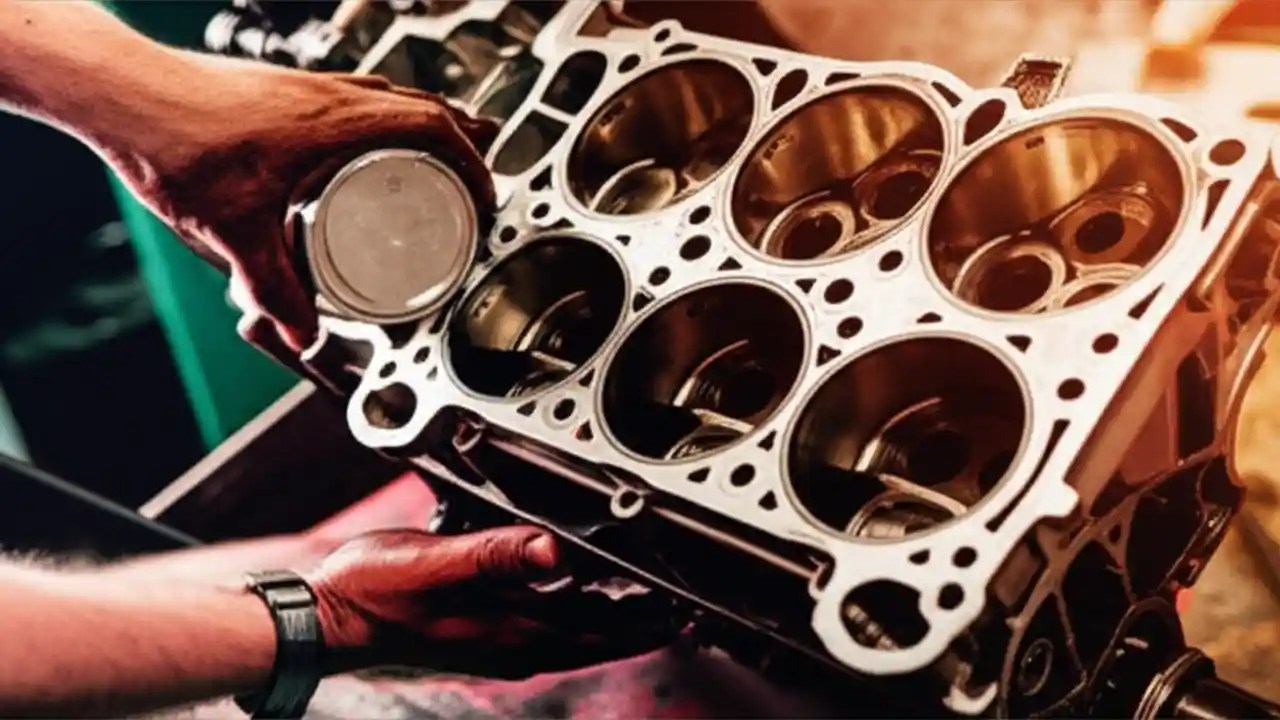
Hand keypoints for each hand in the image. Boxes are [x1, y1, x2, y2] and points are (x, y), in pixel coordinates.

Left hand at [113, 52, 497, 351]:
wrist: (122, 93)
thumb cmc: (174, 139)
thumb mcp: (234, 231)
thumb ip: (274, 288)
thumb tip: (301, 328)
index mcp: (334, 124)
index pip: (431, 127)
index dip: (470, 159)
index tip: (485, 191)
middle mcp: (328, 96)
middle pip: (422, 104)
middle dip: (462, 138)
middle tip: (480, 173)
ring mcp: (306, 87)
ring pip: (390, 94)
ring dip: (425, 122)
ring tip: (439, 157)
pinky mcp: (283, 88)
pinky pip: (357, 95)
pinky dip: (383, 117)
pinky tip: (365, 145)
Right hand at [305, 527, 675, 678]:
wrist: (325, 615)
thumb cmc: (372, 594)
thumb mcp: (437, 565)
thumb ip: (498, 555)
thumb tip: (555, 549)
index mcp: (513, 631)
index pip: (602, 633)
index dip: (647, 622)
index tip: (685, 609)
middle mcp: (512, 641)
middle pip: (595, 633)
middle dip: (638, 618)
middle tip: (675, 599)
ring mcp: (495, 637)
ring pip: (570, 625)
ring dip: (606, 608)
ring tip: (635, 586)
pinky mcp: (477, 624)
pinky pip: (540, 615)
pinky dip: (566, 598)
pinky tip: (563, 575)